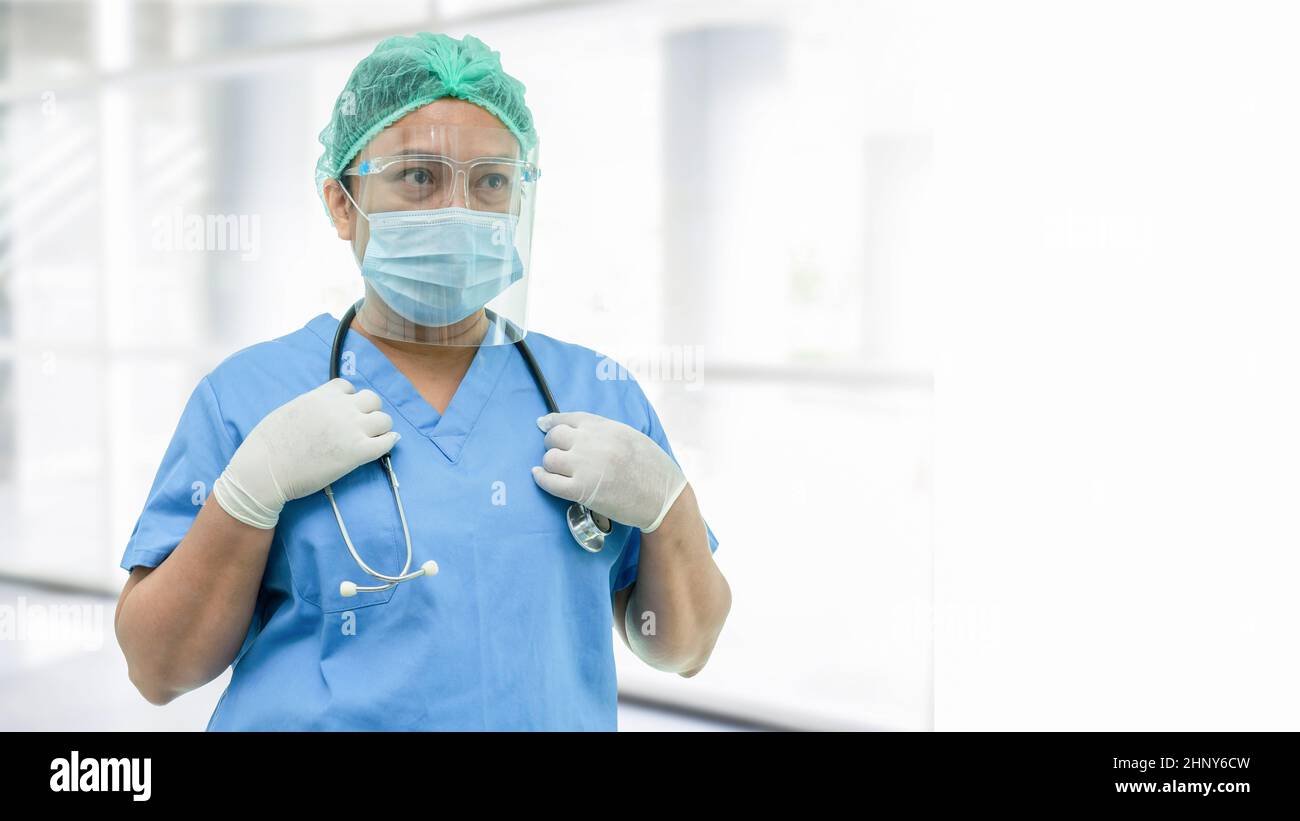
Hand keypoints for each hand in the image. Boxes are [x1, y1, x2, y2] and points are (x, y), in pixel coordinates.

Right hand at [213, 378, 398, 528]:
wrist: (264, 471)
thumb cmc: (267, 446)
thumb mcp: (289, 411)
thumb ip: (310, 406)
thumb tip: (318, 411)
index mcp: (321, 396)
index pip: (347, 387)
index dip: (349, 399)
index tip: (345, 410)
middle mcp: (340, 409)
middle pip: (372, 399)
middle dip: (369, 410)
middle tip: (363, 425)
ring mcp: (351, 430)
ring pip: (384, 419)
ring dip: (380, 427)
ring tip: (373, 437)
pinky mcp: (357, 453)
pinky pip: (386, 442)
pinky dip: (388, 442)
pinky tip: (385, 445)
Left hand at [531, 411, 686, 531]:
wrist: (663, 497)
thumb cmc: (651, 468)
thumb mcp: (630, 437)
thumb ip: (604, 431)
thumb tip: (578, 430)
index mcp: (606, 427)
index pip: (569, 418)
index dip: (552, 422)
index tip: (543, 425)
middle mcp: (592, 443)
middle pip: (554, 437)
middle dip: (553, 444)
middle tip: (559, 454)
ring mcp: (584, 466)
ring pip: (549, 459)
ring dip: (551, 464)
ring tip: (559, 470)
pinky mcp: (581, 490)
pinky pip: (549, 482)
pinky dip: (541, 479)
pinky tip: (540, 477)